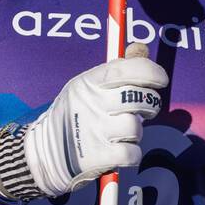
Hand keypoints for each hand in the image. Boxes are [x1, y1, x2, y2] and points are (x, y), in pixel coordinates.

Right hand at [0, 43, 167, 199]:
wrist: (43, 154)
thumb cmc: (74, 115)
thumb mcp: (87, 86)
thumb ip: (118, 68)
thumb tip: (140, 48)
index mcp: (88, 82)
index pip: (125, 69)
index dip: (150, 71)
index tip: (160, 79)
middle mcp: (91, 103)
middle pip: (138, 98)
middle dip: (150, 104)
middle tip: (143, 109)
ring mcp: (94, 131)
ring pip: (136, 127)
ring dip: (135, 132)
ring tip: (121, 133)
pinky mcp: (98, 157)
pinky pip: (132, 153)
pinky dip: (131, 154)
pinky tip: (118, 151)